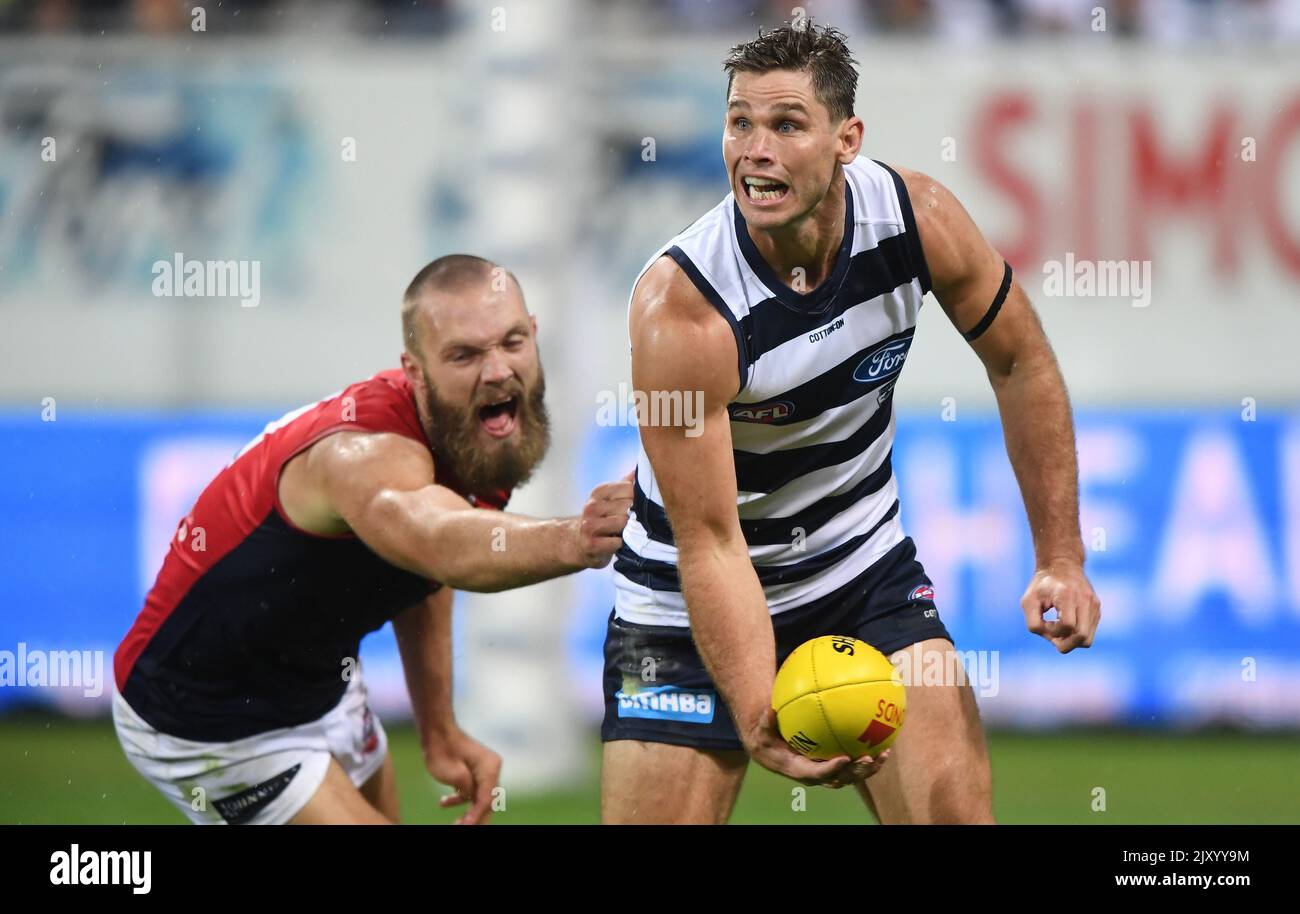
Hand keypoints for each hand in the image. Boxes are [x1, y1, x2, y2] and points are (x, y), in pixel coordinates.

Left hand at [425, 729, 501, 824]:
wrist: (435, 731)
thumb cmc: (442, 750)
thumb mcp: (454, 775)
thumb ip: (468, 791)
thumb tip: (475, 804)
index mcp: (491, 767)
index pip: (487, 798)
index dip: (476, 816)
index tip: (464, 827)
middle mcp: (492, 768)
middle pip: (487, 800)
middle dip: (475, 817)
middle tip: (461, 827)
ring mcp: (484, 769)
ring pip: (479, 797)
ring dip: (468, 811)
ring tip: (454, 823)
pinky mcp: (474, 771)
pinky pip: (471, 790)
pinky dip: (459, 798)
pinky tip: (443, 803)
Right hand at [570, 470, 634, 568]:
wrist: (577, 543)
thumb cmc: (600, 520)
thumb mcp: (609, 500)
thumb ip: (624, 486)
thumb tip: (639, 470)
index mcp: (599, 492)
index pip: (629, 488)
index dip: (639, 498)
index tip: (638, 506)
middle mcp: (591, 507)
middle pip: (628, 506)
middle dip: (635, 515)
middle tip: (634, 522)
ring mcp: (589, 525)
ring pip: (623, 523)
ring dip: (629, 530)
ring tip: (627, 532)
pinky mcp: (591, 544)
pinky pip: (618, 542)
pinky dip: (622, 544)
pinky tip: (619, 543)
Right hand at [742, 707, 890, 788]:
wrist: (773, 753)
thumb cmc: (767, 741)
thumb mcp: (762, 733)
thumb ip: (765, 723)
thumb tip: (769, 710)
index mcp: (800, 769)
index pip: (818, 773)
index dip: (832, 768)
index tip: (844, 758)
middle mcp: (816, 774)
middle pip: (841, 778)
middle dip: (856, 771)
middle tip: (868, 758)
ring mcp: (827, 771)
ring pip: (851, 775)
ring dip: (868, 768)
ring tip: (883, 754)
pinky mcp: (835, 766)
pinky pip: (854, 765)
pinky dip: (868, 758)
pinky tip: (882, 744)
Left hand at [1021, 559, 1100, 652]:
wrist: (1062, 564)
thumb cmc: (1042, 585)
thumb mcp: (1028, 602)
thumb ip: (1034, 624)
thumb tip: (1052, 639)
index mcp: (1067, 595)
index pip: (1067, 625)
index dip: (1054, 632)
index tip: (1047, 623)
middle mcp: (1085, 600)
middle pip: (1082, 637)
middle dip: (1065, 644)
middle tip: (1052, 637)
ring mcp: (1094, 605)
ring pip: (1087, 639)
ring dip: (1071, 642)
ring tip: (1059, 631)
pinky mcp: (1097, 609)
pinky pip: (1089, 633)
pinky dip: (1076, 636)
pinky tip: (1066, 625)